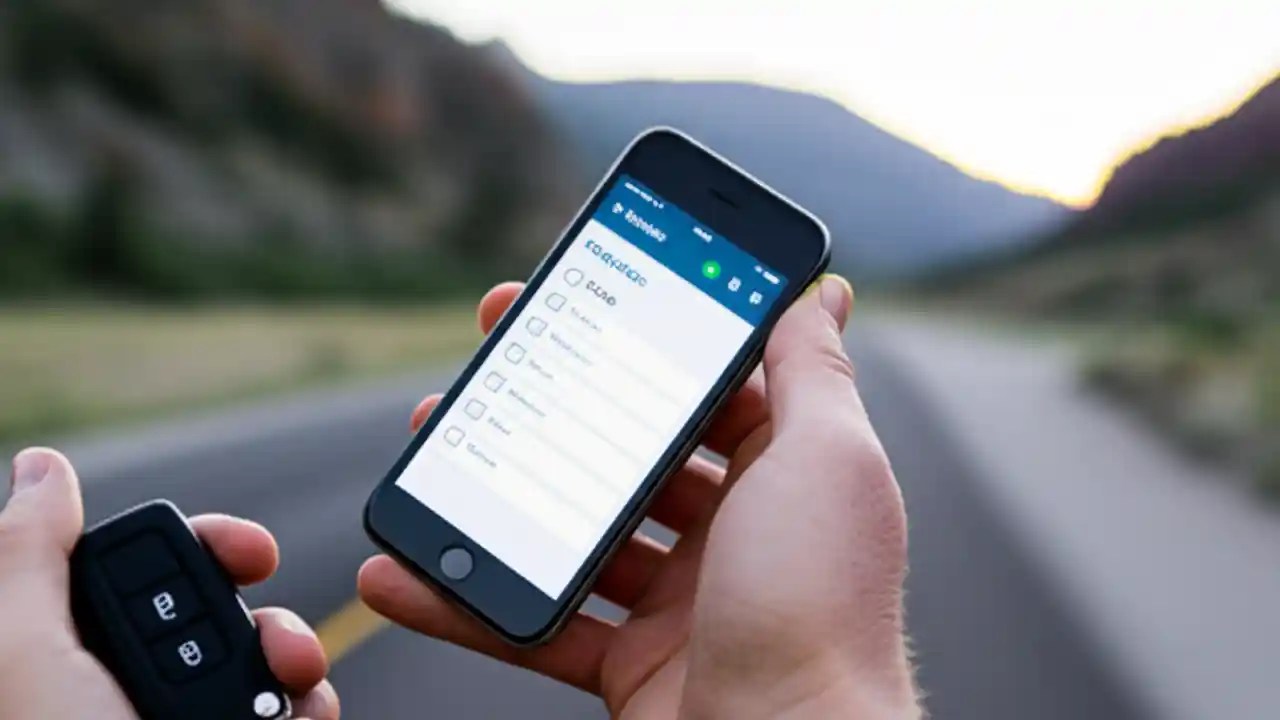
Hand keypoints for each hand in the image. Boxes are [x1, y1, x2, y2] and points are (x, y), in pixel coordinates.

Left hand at [0, 448, 338, 719]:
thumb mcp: (24, 658)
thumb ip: (29, 557)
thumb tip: (41, 465)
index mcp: (71, 649)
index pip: (154, 568)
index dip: (211, 547)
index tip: (258, 553)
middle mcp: (125, 683)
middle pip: (223, 611)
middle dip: (267, 613)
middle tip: (285, 645)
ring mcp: (184, 716)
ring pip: (265, 662)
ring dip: (298, 659)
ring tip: (298, 684)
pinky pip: (291, 710)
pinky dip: (309, 704)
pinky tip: (303, 713)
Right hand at [359, 275, 919, 717]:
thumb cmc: (821, 607)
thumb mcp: (828, 458)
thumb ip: (811, 373)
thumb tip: (817, 294)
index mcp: (783, 473)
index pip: (705, 385)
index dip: (644, 338)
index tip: (580, 297)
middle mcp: (736, 531)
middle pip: (629, 450)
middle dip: (556, 406)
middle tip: (490, 364)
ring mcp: (681, 600)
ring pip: (574, 532)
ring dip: (499, 494)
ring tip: (432, 449)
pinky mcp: (632, 663)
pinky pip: (538, 622)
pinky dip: (468, 603)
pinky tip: (409, 573)